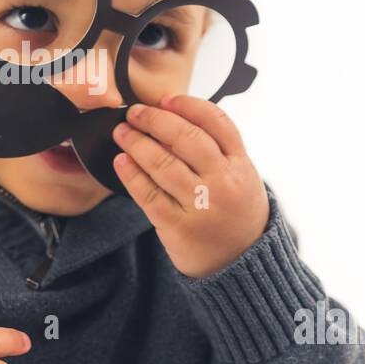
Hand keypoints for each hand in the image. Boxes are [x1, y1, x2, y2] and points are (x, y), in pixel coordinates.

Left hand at [112, 94, 269, 277]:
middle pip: (187, 138)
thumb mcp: (242, 177)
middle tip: (135, 113)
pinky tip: (121, 161)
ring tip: (122, 133)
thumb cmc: (236, 214)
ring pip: (164, 163)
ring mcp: (202, 205)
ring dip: (137, 143)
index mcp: (241, 165)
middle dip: (155, 120)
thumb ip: (217, 150)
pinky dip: (131, 174)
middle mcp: (224, 183)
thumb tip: (171, 118)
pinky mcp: (179, 227)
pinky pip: (149, 194)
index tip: (166, 100)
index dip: (188, 105)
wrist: (242, 263)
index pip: (217, 122)